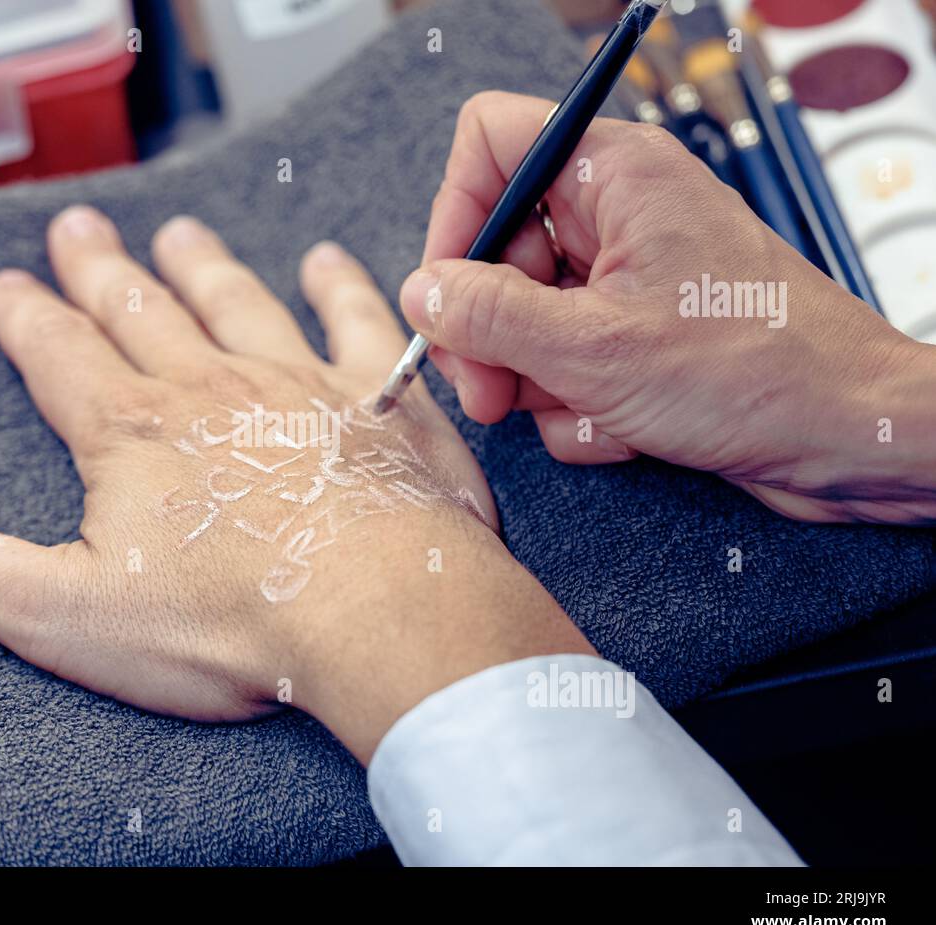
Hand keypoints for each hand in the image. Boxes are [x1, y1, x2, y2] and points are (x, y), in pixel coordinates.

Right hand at [0, 207, 587, 760]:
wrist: (373, 613)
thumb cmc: (224, 623)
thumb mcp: (63, 612)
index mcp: (130, 434)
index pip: (59, 355)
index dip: (27, 318)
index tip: (8, 285)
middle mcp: (209, 388)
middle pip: (140, 311)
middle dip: (101, 270)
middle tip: (78, 227)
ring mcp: (299, 385)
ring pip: (236, 303)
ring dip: (201, 266)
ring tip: (177, 233)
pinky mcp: (378, 403)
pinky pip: (355, 323)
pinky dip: (340, 286)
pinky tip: (325, 260)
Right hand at [403, 91, 935, 523]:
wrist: (847, 436)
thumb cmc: (756, 371)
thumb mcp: (594, 347)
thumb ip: (489, 315)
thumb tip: (423, 294)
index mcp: (614, 176)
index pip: (491, 143)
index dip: (454, 213)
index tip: (448, 291)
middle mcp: (618, 216)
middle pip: (497, 248)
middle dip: (485, 329)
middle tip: (485, 391)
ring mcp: (628, 279)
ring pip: (525, 317)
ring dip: (533, 380)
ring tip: (582, 412)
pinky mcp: (639, 336)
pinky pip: (564, 363)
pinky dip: (577, 406)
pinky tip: (621, 428)